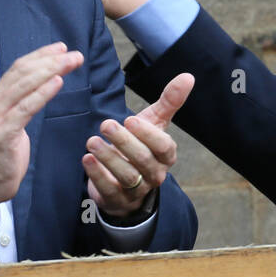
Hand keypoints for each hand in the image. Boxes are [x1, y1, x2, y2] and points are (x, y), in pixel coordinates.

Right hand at [0, 42, 83, 209]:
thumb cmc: (4, 151)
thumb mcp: (13, 120)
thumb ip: (23, 101)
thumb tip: (44, 81)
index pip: (19, 68)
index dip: (40, 55)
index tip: (61, 48)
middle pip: (23, 73)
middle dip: (51, 60)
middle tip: (74, 54)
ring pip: (24, 85)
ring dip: (51, 70)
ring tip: (70, 62)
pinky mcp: (3, 133)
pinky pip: (25, 108)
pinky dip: (42, 93)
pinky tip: (57, 82)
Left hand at [82, 73, 194, 219]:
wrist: (125, 180)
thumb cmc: (142, 145)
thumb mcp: (155, 123)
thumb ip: (169, 101)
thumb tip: (188, 76)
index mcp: (166, 155)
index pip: (163, 147)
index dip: (148, 134)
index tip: (130, 119)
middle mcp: (155, 174)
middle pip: (143, 159)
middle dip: (124, 141)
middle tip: (105, 124)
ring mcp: (137, 189)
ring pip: (127, 175)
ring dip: (109, 157)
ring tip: (92, 141)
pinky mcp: (117, 200)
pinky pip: (109, 189)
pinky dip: (97, 174)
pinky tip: (87, 159)